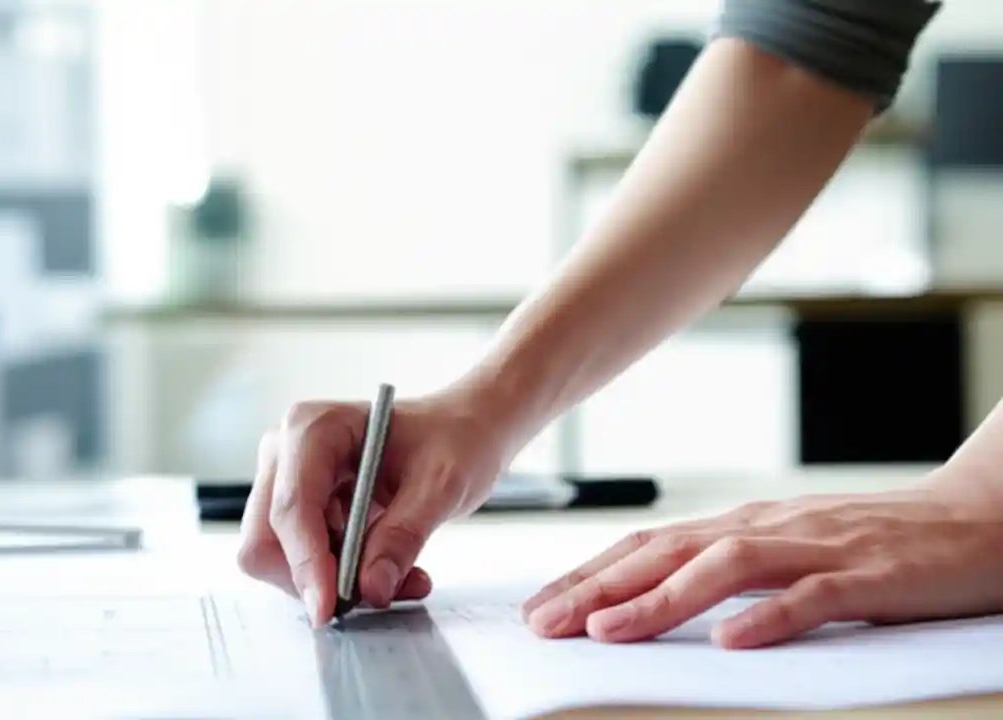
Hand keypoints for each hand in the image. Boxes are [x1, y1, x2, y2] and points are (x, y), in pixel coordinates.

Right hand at [238, 388, 511, 626]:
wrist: (461, 430)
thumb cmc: (452, 438)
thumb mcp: (442, 484)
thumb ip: (404, 535)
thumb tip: (371, 588)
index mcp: (314, 428)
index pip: (292, 506)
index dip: (306, 562)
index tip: (329, 607)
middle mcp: (287, 451)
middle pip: (266, 539)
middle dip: (314, 577)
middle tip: (373, 594)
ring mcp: (287, 479)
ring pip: (278, 558)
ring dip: (331, 582)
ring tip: (397, 578)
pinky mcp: (299, 507)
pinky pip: (300, 559)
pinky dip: (339, 577)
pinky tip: (386, 568)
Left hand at [521, 484, 1002, 648]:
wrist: (977, 519)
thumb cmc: (872, 541)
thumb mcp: (786, 550)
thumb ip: (726, 568)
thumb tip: (649, 596)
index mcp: (742, 525)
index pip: (649, 546)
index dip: (589, 575)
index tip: (539, 606)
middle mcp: (767, 528)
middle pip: (667, 553)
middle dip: (598, 589)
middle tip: (543, 623)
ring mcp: (817, 548)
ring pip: (724, 569)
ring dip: (660, 599)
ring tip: (607, 630)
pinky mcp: (869, 576)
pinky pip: (812, 598)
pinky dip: (767, 617)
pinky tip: (729, 641)